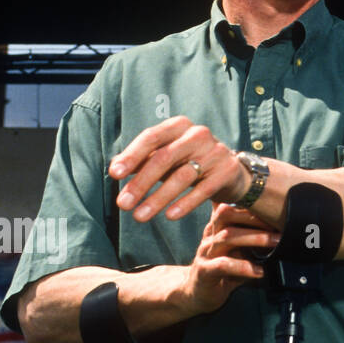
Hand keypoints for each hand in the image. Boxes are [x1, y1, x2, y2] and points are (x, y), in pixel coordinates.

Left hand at [110, 116, 250, 221]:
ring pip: (183, 176)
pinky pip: (203, 190)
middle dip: (141, 183)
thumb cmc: (188, 160)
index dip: (132, 155)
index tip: (115, 175)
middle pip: (165, 158)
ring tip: (139, 216)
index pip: (151, 137)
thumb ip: (142, 160)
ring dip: (158, 198)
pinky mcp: (227, 170)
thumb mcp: (165, 156)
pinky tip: (169, 216)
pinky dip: (185, 204)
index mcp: (179, 125)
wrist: (229, 170)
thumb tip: (115, 168)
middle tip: (123, 204)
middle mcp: (198, 134)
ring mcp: (215, 151)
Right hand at [183, 204, 279, 315]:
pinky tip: (259, 271)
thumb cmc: (221, 267)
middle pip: (226, 214)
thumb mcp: (236, 247)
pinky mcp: (204, 271)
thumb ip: (249, 232)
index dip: (251, 202)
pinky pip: (223, 265)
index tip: (275, 205)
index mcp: (217, 226)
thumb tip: (277, 218)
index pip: (231, 205)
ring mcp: (206, 253)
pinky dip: (243, 267)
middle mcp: (210, 235)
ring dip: (255, 237)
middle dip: (254, 216)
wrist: (195, 294)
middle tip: (279, 222)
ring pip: (227, 237)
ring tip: (276, 242)